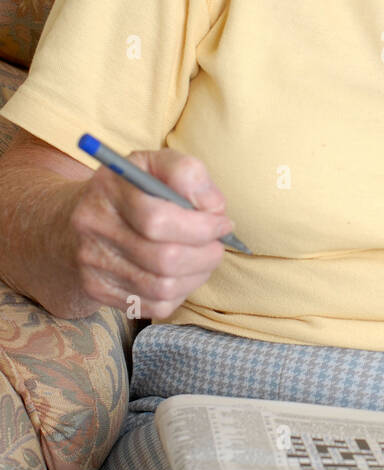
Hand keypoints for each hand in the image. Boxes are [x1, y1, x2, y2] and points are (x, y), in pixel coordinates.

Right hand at [63, 149, 233, 319]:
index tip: (222, 223)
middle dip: (205, 255)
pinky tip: (181, 274)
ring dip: (197, 275)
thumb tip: (213, 206)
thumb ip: (186, 172)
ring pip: (163, 287)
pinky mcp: (97, 289)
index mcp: (108, 187)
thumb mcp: (154, 165)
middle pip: (164, 259)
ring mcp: (92, 262)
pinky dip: (180, 293)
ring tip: (204, 259)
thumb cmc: (131, 191)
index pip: (158, 220)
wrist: (75, 222)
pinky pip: (154, 305)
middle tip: (218, 246)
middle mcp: (93, 225)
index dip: (201, 226)